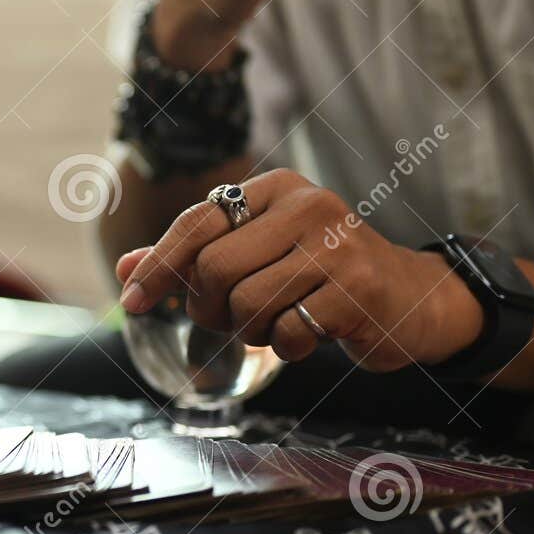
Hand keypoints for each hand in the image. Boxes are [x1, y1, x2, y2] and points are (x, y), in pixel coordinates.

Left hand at [116, 169, 483, 369]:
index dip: (158, 266)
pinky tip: (310, 333)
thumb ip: (193, 259)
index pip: (196, 222)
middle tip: (232, 318)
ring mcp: (338, 246)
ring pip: (246, 305)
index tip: (131, 302)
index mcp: (276, 188)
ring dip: (251, 331)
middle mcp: (308, 205)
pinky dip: (287, 346)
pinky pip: (286, 333)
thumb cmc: (320, 275)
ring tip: (279, 321)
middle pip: (213, 270)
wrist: (408, 299)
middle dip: (210, 308)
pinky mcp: (358, 290)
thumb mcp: (258, 254)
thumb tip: (125, 269)